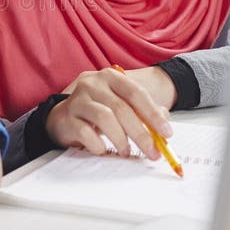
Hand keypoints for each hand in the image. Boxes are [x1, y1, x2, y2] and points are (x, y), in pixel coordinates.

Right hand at [45, 66, 174, 158]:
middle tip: (152, 152)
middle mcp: (93, 83)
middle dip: (141, 133)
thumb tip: (164, 125)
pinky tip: (103, 149)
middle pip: (122, 108)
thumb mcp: (121, 106)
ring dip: (121, 139)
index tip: (167, 134)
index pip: (136, 93)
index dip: (153, 114)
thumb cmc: (97, 111)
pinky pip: (85, 132)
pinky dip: (98, 144)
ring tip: (127, 151)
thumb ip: (143, 112)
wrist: (62, 116)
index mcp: (111, 77)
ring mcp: (78, 99)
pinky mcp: (66, 116)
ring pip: (105, 118)